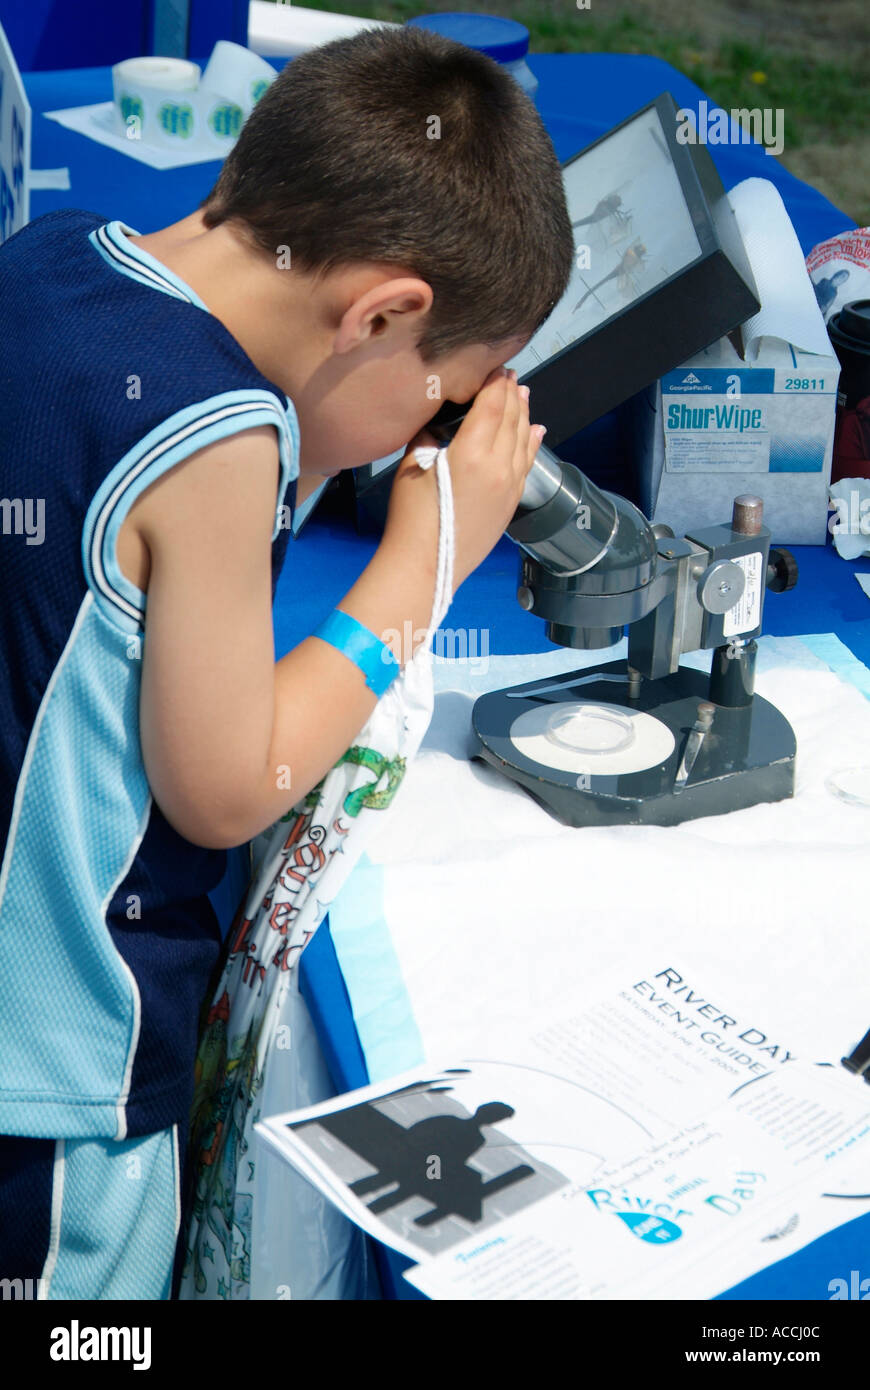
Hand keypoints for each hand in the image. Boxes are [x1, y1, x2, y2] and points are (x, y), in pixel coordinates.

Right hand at [382, 368, 545, 591]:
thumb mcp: (412, 466)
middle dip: (511, 393)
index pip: (492, 405)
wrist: (426, 568)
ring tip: (523, 395)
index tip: (495, 366)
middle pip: (512, 419)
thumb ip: (428, 436)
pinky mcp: (511, 503)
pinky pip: (528, 464)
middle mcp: (499, 466)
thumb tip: (438, 421)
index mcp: (472, 453)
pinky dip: (533, 443)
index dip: (495, 382)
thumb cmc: (411, 520)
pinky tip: (535, 431)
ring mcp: (509, 486)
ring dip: (524, 414)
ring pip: (524, 440)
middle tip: (509, 374)